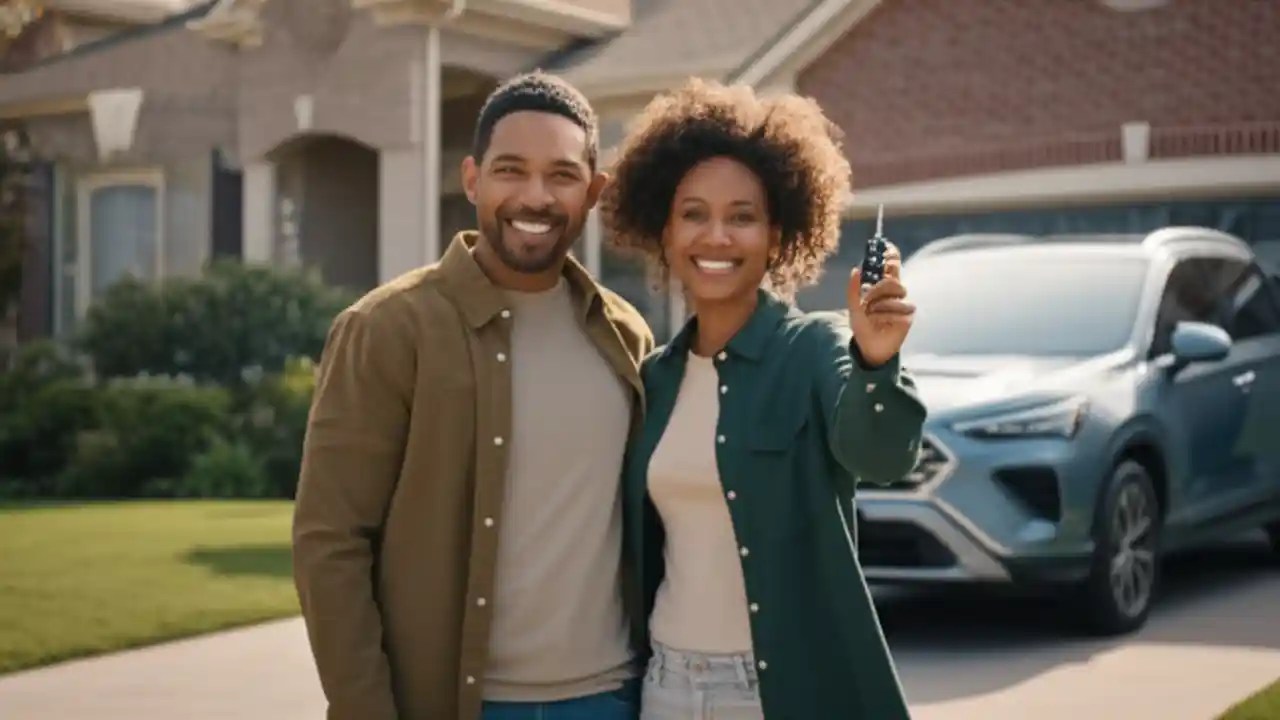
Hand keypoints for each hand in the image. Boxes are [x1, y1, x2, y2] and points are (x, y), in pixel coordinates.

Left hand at [847, 241, 914, 366]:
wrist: (869, 347)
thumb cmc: (863, 326)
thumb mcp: (853, 308)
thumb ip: (853, 290)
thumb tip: (855, 269)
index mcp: (883, 287)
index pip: (892, 266)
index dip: (892, 255)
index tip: (887, 247)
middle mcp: (895, 294)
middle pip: (894, 280)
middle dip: (879, 287)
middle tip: (867, 296)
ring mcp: (903, 304)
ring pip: (898, 294)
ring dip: (881, 305)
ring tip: (871, 314)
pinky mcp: (908, 317)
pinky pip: (901, 310)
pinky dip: (887, 316)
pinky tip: (881, 323)